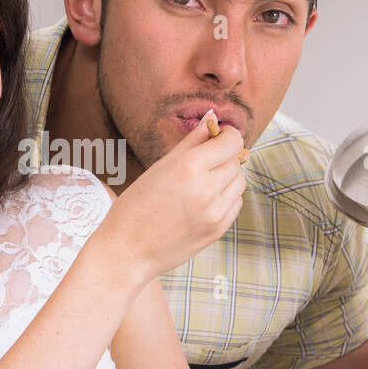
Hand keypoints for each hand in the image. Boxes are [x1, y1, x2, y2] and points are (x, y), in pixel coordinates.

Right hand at [95, 110, 245, 278]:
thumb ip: (191, 142)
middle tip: (202, 164)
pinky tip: (203, 202)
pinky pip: (235, 204)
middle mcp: (206, 189)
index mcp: (188, 167)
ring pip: (239, 182)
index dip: (227, 136)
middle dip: (223, 157)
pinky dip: (225, 198)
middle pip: (236, 161)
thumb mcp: (159, 167)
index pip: (232, 141)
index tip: (218, 137)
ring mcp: (214, 213)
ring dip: (227, 178)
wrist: (128, 250)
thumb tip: (212, 118)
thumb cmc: (136, 206)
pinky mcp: (218, 230)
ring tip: (202, 184)